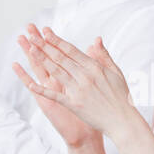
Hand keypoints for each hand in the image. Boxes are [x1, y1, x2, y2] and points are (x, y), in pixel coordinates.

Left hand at [16, 27, 140, 140]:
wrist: (123, 120)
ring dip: (42, 59)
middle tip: (33, 35)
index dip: (57, 41)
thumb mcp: (116, 72)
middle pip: (61, 58)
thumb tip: (96, 40)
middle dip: (45, 46)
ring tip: (31, 49)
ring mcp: (79, 90)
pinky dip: (43, 90)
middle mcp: (85, 76)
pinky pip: (55, 96)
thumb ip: (104, 55)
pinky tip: (31, 84)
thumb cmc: (121, 97)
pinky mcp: (74, 105)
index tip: (46, 32)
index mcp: (95, 67)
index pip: (71, 50)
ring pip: (56, 71)